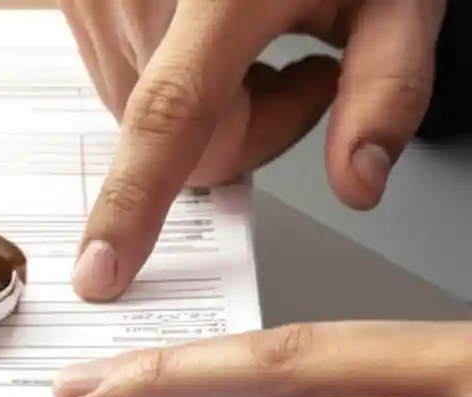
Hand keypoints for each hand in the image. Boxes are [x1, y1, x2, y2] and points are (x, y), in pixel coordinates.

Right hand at [58, 0, 447, 300]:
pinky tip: (209, 29)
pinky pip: (119, 81)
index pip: (171, 119)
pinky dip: (168, 78)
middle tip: (301, 69)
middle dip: (244, 132)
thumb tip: (358, 183)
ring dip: (205, 108)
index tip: (102, 271)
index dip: (136, 205)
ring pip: (140, 120)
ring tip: (253, 39)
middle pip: (174, 139)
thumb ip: (391, 86)